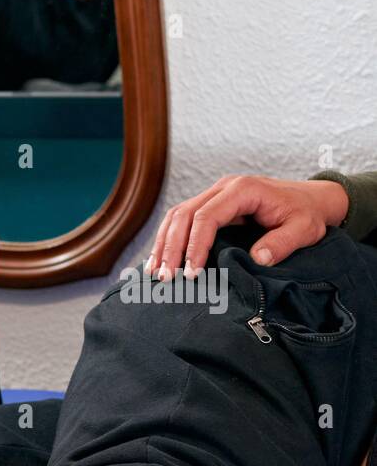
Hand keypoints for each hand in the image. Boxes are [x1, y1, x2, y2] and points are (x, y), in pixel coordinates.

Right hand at [146, 174, 348, 279]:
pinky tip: (159, 261)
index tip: (190, 274)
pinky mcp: (210, 205)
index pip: (206, 216)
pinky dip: (168, 241)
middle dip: (170, 248)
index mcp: (243, 189)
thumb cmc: (306, 213)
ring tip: (155, 273)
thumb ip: (282, 243)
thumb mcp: (304, 229)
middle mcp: (223, 188)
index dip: (194, 246)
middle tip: (165, 278)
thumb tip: (256, 258)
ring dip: (163, 245)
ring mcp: (214, 194)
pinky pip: (181, 220)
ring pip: (176, 216)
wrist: (311, 199)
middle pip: (183, 215)